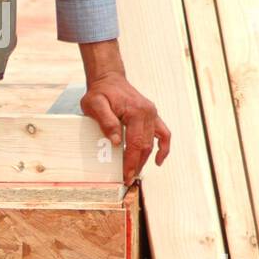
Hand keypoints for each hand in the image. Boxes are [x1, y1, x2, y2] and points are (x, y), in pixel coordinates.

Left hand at [80, 41, 170, 185]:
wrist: (109, 79)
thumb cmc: (100, 92)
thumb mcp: (95, 105)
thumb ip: (106, 122)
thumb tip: (117, 142)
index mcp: (136, 111)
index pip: (135, 143)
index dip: (131, 162)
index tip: (125, 176)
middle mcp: (148, 113)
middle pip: (145, 145)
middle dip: (137, 165)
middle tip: (127, 179)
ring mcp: (152, 114)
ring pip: (153, 142)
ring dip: (145, 159)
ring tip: (136, 173)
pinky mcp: (152, 115)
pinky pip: (163, 133)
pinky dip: (163, 147)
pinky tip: (158, 160)